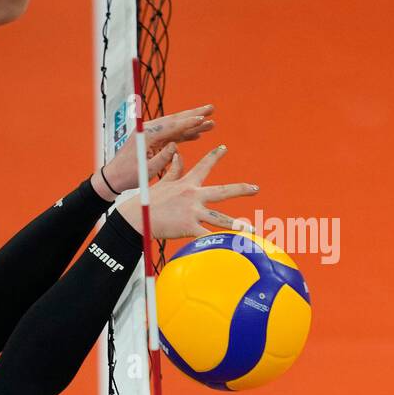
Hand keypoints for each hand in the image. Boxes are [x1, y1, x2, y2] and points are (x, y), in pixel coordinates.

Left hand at [100, 104, 215, 194]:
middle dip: (195, 114)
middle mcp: (149, 130)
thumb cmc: (129, 175)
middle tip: (211, 108)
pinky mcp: (154, 141)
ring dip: (193, 124)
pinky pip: (173, 135)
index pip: (171, 125)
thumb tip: (175, 145)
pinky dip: (185, 134)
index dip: (188, 122)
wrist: (115, 177)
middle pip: (176, 119)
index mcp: (147, 135)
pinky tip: (197, 134)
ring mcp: (152, 134)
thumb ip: (162, 158)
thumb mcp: (146, 170)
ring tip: (211, 121)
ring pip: (176, 126)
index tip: (203, 118)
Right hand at [116, 145, 258, 239]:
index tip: (224, 148)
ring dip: (236, 224)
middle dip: (241, 189)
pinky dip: (217, 243)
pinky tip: (230, 247)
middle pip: (223, 192)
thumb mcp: (162, 182)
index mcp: (187, 183)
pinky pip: (206, 236)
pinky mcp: (188, 228)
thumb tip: (178, 152)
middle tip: (256, 188)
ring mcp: (192, 212)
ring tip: (251, 228)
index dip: (214, 156)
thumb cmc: (148, 201)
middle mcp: (193, 196)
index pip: (203, 166)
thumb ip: (174, 169)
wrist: (137, 218)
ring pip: (220, 218)